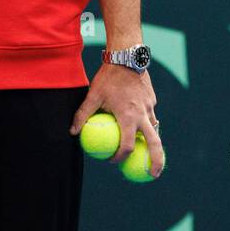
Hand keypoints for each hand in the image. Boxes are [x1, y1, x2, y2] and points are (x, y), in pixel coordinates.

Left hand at [70, 62, 164, 177]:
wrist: (127, 56)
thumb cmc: (109, 77)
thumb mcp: (92, 96)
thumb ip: (82, 115)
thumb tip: (73, 132)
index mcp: (129, 117)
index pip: (128, 145)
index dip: (120, 157)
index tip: (113, 161)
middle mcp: (143, 114)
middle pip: (155, 143)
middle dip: (156, 161)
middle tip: (153, 174)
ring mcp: (150, 106)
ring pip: (154, 128)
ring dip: (152, 141)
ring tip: (148, 151)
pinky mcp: (152, 99)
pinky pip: (151, 115)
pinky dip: (147, 123)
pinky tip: (139, 123)